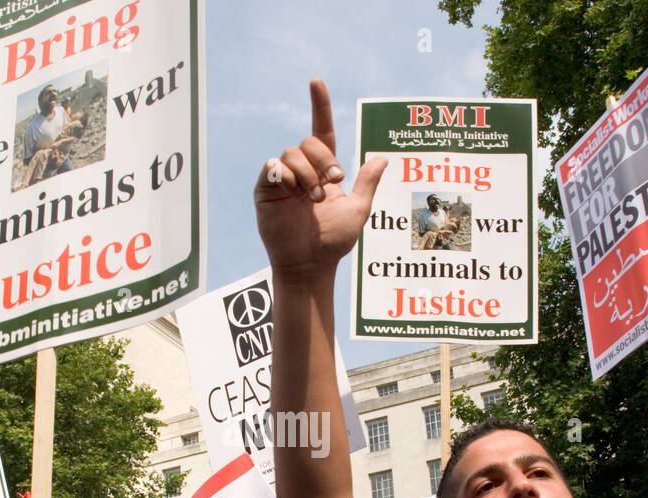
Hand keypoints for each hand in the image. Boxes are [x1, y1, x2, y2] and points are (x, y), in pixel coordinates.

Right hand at [253, 78, 386, 278]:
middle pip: (309, 142)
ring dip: (308, 174)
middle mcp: (302, 171)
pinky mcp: (265, 190)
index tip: (316, 82)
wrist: (310, 265)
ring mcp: (283, 180)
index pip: (321, 131)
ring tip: (313, 199)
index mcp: (323, 171)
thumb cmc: (333, 242)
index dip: (319, 106)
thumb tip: (382, 159)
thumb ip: (367, 183)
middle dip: (324, 158)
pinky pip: (272, 167)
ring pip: (292, 153)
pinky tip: (293, 193)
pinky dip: (286, 176)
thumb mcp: (358, 210)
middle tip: (334, 181)